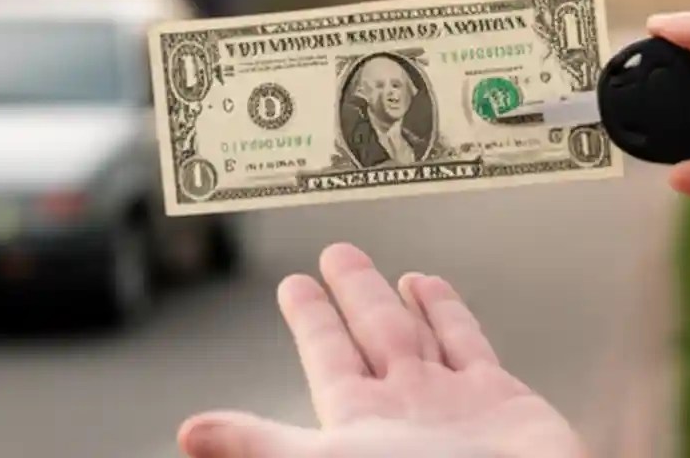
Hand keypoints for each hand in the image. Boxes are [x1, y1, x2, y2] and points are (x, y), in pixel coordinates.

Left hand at [177, 243, 583, 457]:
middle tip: (333, 252)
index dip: (310, 318)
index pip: (325, 353)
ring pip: (416, 335)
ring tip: (383, 269)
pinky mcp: (501, 400)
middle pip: (368, 334)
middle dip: (350, 295)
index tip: (293, 283)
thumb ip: (260, 445)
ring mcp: (450, 403)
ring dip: (397, 301)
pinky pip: (468, 344)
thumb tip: (188, 431)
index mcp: (356, 421)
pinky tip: (430, 285)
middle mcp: (400, 408)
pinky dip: (448, 314)